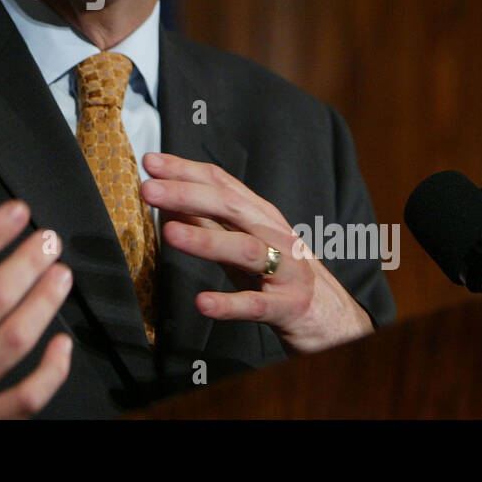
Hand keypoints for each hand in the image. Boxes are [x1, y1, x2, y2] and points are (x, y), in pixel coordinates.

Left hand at [140, 152, 373, 352]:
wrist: (333, 318)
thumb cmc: (280, 277)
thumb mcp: (243, 246)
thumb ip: (209, 225)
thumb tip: (169, 203)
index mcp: (260, 216)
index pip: (221, 183)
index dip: (186, 171)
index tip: (151, 162)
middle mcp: (274, 234)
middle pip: (229, 207)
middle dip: (187, 195)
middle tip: (149, 189)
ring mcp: (284, 270)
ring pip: (245, 250)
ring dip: (206, 241)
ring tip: (170, 234)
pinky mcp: (287, 306)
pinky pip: (256, 305)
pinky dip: (229, 304)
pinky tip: (203, 303)